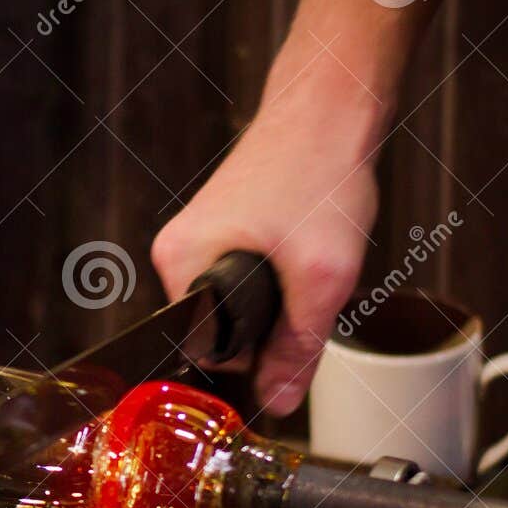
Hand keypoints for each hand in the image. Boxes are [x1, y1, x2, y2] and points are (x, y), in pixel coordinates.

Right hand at [152, 56, 383, 415]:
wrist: (331, 104)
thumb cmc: (319, 172)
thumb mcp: (322, 277)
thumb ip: (298, 349)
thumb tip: (279, 403)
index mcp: (181, 265)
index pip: (205, 355)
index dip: (253, 363)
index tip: (290, 345)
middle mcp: (175, 252)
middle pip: (219, 334)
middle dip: (269, 328)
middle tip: (310, 288)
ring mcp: (195, 238)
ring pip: (234, 308)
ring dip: (277, 301)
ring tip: (310, 257)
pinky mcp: (218, 228)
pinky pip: (242, 280)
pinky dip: (278, 277)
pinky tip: (304, 246)